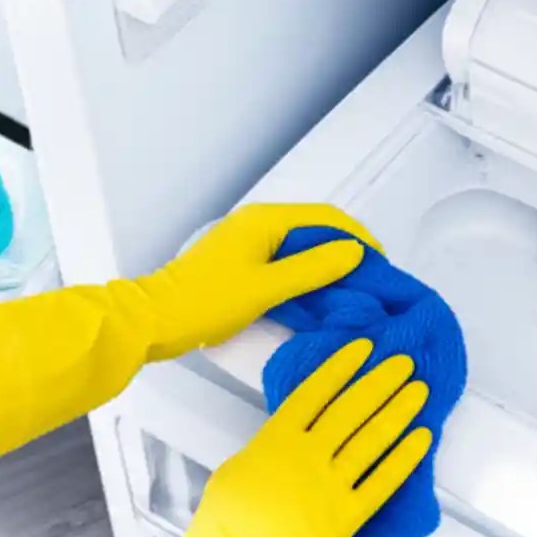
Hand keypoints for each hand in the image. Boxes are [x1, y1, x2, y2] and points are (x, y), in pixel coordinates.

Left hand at [135, 203, 381, 360]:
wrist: (156, 319)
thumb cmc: (207, 302)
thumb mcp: (268, 288)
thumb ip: (314, 268)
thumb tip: (353, 253)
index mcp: (265, 220)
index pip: (327, 218)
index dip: (358, 238)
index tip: (380, 263)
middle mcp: (258, 223)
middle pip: (316, 229)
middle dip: (346, 249)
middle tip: (371, 278)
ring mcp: (248, 241)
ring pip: (302, 245)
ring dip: (328, 262)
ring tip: (352, 287)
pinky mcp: (242, 260)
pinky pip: (286, 258)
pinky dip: (307, 271)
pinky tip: (319, 292)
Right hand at [163, 339, 431, 536]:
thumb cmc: (223, 526)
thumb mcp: (237, 468)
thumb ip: (270, 446)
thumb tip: (293, 435)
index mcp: (273, 440)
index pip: (314, 392)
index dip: (341, 366)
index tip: (364, 347)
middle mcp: (305, 456)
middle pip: (350, 408)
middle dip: (380, 381)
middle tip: (404, 361)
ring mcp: (328, 486)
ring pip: (372, 438)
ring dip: (399, 410)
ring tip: (420, 390)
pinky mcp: (346, 516)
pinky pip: (383, 481)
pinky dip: (405, 458)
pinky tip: (422, 438)